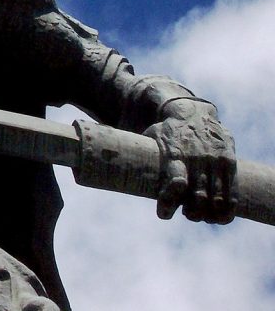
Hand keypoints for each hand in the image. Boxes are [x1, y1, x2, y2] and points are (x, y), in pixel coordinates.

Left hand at [144, 98, 236, 223]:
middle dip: (192, 212)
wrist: (192, 111)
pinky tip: (221, 218)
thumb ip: (137, 155)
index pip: (175, 181)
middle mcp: (196, 157)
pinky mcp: (228, 161)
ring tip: (201, 217)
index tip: (163, 215)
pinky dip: (227, 209)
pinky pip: (231, 190)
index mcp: (174, 152)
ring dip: (208, 213)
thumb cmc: (166, 131)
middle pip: (197, 195)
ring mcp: (214, 159)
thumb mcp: (150, 138)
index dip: (169, 200)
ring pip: (215, 197)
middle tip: (187, 215)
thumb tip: (98, 161)